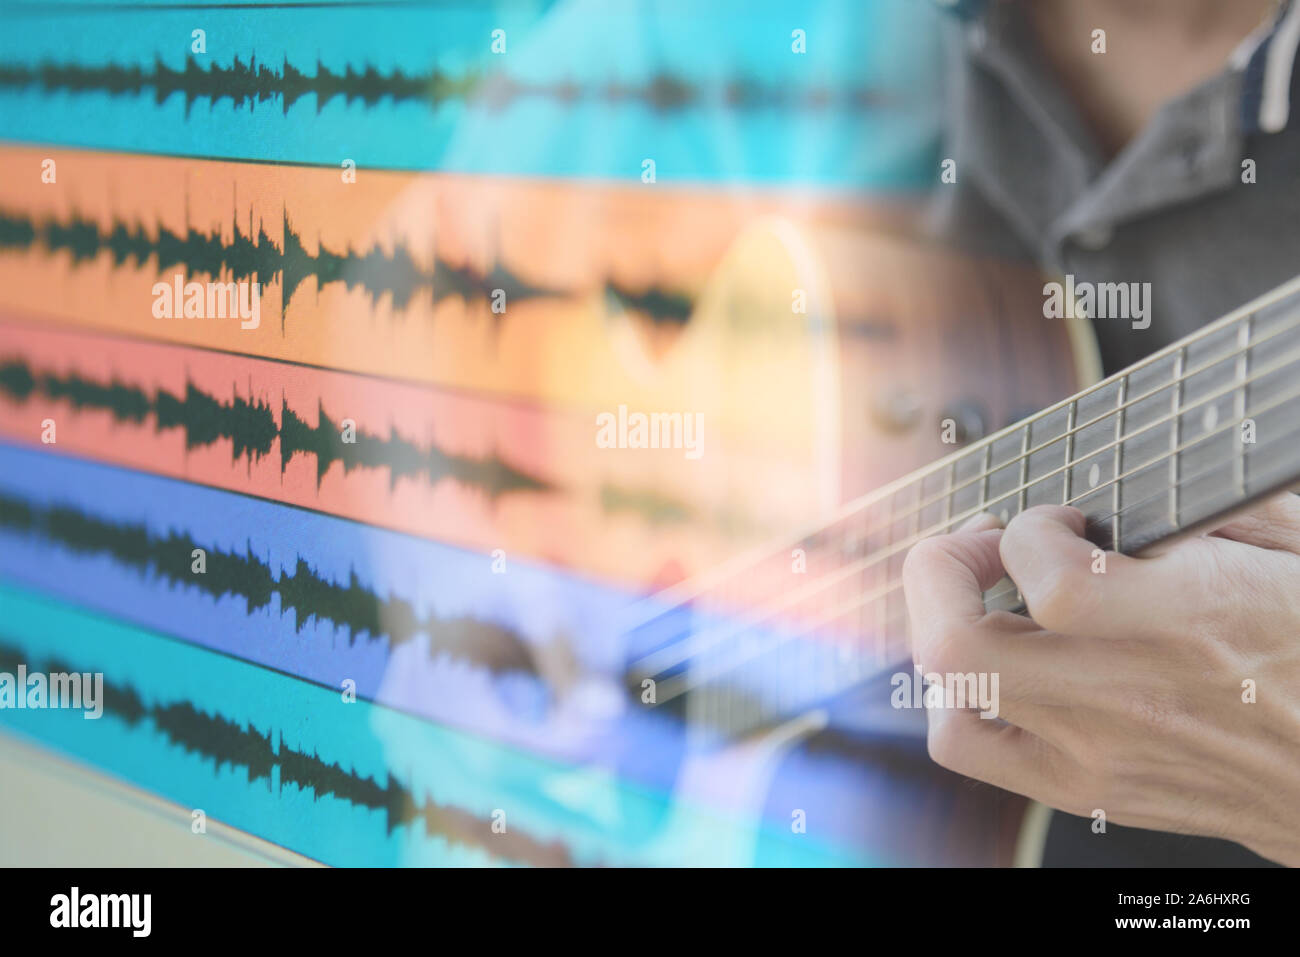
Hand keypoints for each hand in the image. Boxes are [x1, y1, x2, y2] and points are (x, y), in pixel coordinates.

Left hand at [901, 494, 1299, 865]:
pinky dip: (958, 698)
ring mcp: (1101, 755)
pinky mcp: (1090, 794)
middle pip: (959, 645)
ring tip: (983, 602)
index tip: (1060, 519)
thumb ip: (1208, 500)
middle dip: (944, 570)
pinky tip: (997, 665)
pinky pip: (971, 749)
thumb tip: (1133, 470)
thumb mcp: (1296, 545)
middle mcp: (1131, 696)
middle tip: (984, 545)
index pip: (1047, 578)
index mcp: (1191, 621)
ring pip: (951, 699)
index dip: (1030, 528)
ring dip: (946, 628)